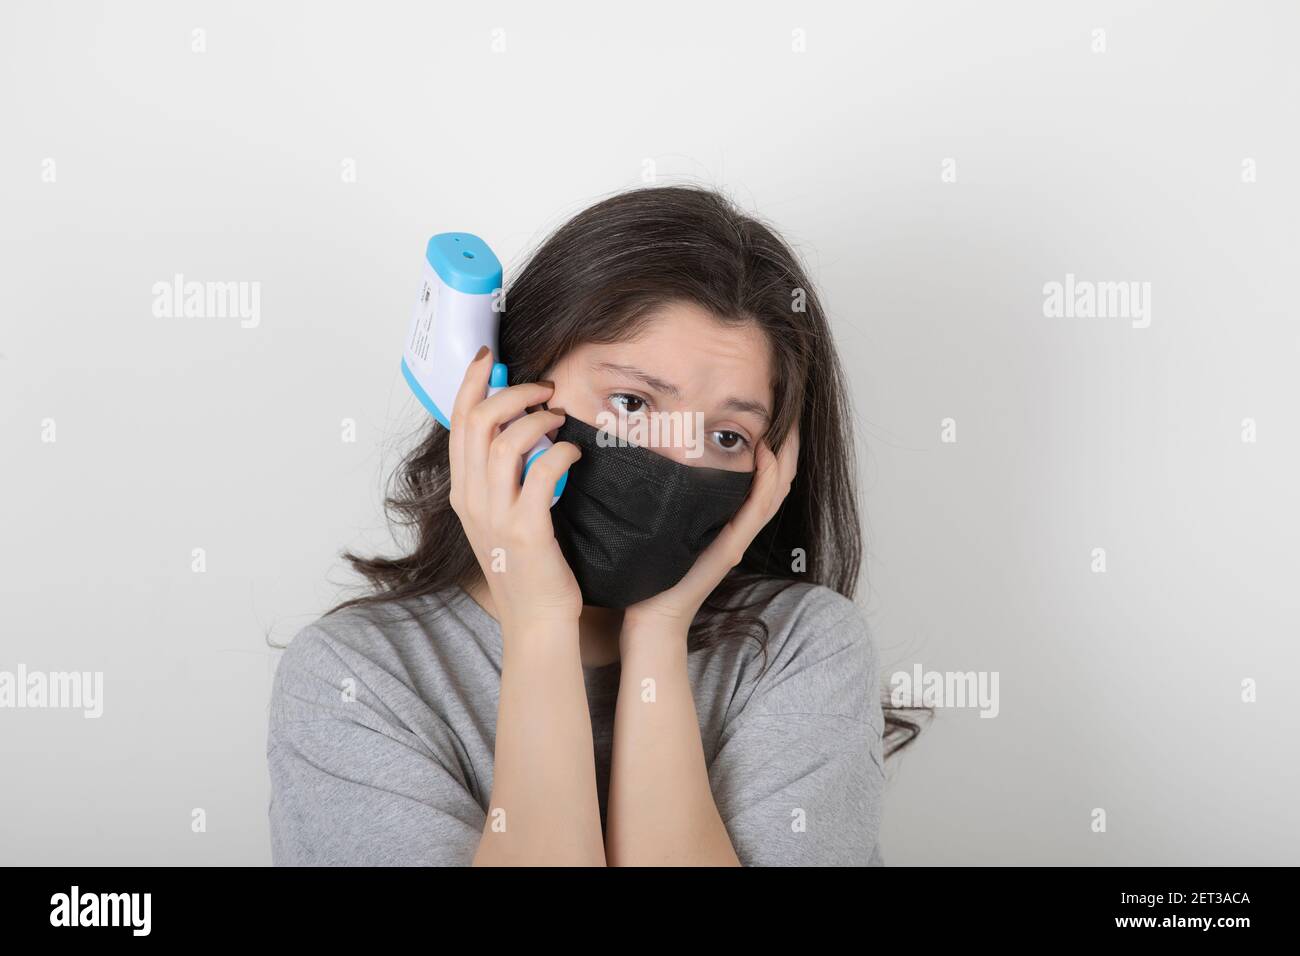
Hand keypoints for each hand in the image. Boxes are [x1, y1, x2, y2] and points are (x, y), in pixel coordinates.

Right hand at [448, 347, 584, 631]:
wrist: (536, 622)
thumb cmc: (528, 568)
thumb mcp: (501, 517)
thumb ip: (502, 477)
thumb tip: (518, 428)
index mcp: (462, 493)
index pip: (457, 423)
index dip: (472, 382)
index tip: (491, 356)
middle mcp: (471, 501)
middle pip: (477, 422)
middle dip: (511, 392)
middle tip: (543, 388)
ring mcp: (495, 516)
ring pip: (505, 442)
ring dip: (537, 419)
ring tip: (560, 417)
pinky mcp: (526, 530)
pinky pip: (540, 472)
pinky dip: (560, 452)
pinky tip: (575, 453)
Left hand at [622, 423, 800, 633]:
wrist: (652, 616)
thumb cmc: (654, 573)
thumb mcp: (670, 526)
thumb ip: (676, 499)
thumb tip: (663, 458)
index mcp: (730, 523)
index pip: (766, 480)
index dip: (776, 449)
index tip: (774, 417)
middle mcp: (740, 529)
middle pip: (780, 481)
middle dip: (788, 446)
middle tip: (789, 414)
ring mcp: (739, 537)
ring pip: (777, 490)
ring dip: (785, 456)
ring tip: (785, 426)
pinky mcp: (732, 545)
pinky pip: (759, 507)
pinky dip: (767, 478)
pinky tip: (764, 453)